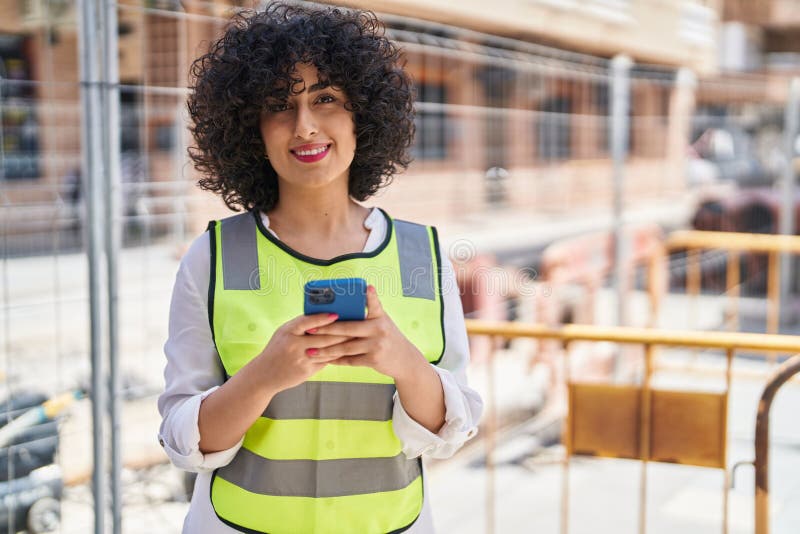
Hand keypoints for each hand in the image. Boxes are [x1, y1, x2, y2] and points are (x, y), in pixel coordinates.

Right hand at [253, 312, 348, 393]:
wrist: (264, 375)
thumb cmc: (276, 350)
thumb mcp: (283, 333)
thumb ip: (300, 325)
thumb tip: (323, 315)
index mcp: (287, 331)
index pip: (307, 321)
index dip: (323, 318)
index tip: (336, 314)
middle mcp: (293, 345)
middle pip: (322, 337)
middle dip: (340, 332)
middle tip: (354, 327)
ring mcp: (300, 359)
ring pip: (326, 350)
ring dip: (341, 344)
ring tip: (353, 338)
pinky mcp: (306, 371)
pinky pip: (325, 361)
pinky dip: (335, 355)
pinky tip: (345, 351)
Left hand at [305, 285, 427, 380]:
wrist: (405, 359)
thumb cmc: (388, 336)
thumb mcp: (383, 321)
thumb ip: (369, 311)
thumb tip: (355, 297)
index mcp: (380, 317)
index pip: (375, 304)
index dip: (371, 296)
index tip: (367, 287)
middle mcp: (379, 330)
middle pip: (348, 329)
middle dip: (326, 329)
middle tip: (309, 329)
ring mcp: (376, 346)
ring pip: (345, 347)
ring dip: (326, 350)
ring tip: (310, 351)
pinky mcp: (373, 360)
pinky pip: (350, 360)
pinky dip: (336, 360)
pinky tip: (324, 359)